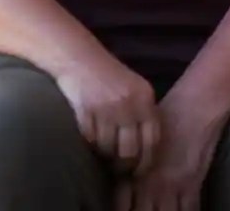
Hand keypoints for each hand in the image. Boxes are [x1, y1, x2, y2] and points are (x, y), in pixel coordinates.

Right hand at [55, 56, 160, 174]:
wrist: (77, 58)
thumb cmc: (106, 74)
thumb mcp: (133, 89)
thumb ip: (142, 113)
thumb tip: (146, 149)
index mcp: (145, 98)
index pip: (152, 140)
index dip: (146, 161)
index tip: (139, 171)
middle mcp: (129, 104)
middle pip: (130, 150)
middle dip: (124, 165)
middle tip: (118, 171)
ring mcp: (107, 108)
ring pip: (109, 148)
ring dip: (104, 156)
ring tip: (101, 156)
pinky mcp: (86, 111)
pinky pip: (90, 140)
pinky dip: (90, 145)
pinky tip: (89, 143)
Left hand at [114, 88, 225, 210]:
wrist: (195, 107)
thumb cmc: (165, 117)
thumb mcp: (139, 136)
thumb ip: (129, 158)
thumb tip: (117, 171)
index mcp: (135, 167)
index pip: (122, 202)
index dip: (121, 210)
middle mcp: (151, 181)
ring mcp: (173, 185)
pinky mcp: (193, 185)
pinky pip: (189, 209)